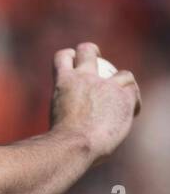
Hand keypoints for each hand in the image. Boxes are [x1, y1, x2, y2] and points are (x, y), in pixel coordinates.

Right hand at [50, 42, 139, 161]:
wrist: (76, 143)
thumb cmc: (62, 140)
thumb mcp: (57, 117)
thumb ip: (68, 109)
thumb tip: (72, 121)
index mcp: (63, 81)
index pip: (64, 57)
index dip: (69, 56)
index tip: (73, 62)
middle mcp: (84, 77)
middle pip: (88, 50)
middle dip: (91, 51)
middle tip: (97, 57)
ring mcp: (106, 86)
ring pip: (124, 73)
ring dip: (124, 82)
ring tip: (125, 92)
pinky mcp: (124, 97)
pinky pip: (134, 92)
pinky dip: (134, 101)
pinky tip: (133, 112)